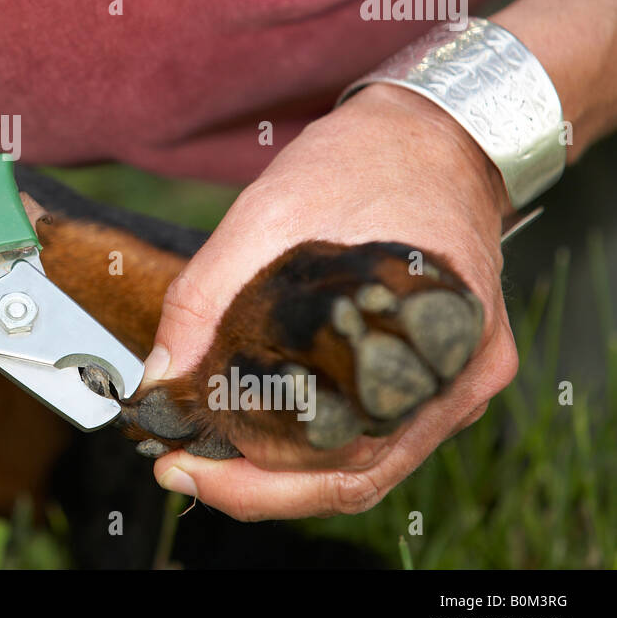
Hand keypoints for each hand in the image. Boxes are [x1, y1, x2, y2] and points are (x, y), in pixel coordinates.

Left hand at [146, 84, 518, 517]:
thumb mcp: (266, 214)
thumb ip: (206, 299)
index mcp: (434, 339)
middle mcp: (459, 375)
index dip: (255, 482)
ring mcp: (455, 379)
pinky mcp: (440, 371)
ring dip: (283, 475)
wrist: (431, 130)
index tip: (182, 468)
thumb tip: (158, 377)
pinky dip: (315, 448)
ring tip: (208, 460)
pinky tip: (259, 437)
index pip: (343, 457)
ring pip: (365, 465)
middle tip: (181, 470)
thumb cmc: (364, 161)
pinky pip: (377, 435)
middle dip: (257, 486)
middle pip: (353, 476)